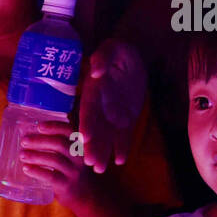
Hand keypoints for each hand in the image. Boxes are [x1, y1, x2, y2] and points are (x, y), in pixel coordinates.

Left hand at [18, 119, 91, 207]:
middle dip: (39, 140)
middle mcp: (80, 158)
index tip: (38, 126)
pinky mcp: (67, 186)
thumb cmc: (70, 170)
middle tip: (23, 141)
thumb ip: (56, 143)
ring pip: (54, 160)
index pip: (69, 131)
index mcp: (80, 146)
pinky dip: (37, 171)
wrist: (84, 196)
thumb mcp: (69, 155)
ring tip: (22, 155)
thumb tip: (26, 130)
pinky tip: (26, 169)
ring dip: (35, 156)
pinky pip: (51, 176)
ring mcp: (74, 172)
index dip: (54, 127)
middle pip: (60, 144)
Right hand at [77, 38, 146, 172]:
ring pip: (105, 137)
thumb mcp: (113, 48)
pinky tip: (120, 161)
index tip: (85, 137)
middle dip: (91, 146)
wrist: (131, 61)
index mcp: (94, 91)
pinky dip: (120, 148)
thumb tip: (97, 71)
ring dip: (101, 152)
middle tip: (89, 163)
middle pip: (94, 129)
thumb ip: (103, 57)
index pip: (88, 109)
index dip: (86, 123)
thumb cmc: (119, 51)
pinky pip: (123, 136)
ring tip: (98, 168)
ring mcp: (112, 115)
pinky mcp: (125, 120)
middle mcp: (100, 107)